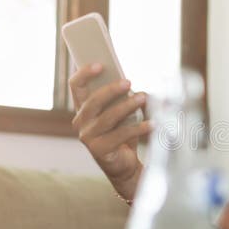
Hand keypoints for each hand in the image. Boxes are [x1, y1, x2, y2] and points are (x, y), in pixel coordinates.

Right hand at [69, 63, 150, 199]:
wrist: (124, 164)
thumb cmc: (122, 132)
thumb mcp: (121, 112)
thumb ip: (119, 97)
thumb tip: (128, 81)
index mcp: (82, 108)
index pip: (76, 86)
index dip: (85, 73)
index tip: (100, 64)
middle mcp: (80, 122)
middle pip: (93, 101)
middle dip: (111, 90)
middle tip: (128, 82)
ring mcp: (87, 137)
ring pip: (108, 117)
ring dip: (127, 106)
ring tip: (143, 97)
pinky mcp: (99, 150)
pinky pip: (121, 135)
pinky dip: (139, 128)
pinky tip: (153, 123)